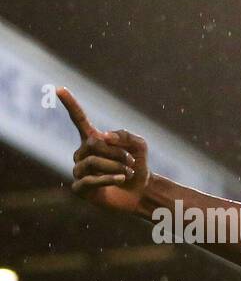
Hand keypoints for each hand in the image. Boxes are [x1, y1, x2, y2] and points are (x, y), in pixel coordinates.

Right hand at [57, 87, 151, 215]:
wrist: (142, 192)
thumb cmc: (137, 167)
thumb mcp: (139, 146)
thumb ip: (124, 135)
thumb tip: (103, 136)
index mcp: (92, 140)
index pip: (79, 119)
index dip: (70, 104)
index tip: (59, 88)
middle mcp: (81, 154)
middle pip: (93, 144)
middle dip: (117, 152)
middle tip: (131, 162)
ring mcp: (79, 171)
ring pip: (93, 162)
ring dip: (116, 167)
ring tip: (128, 173)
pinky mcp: (80, 189)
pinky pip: (91, 180)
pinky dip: (109, 179)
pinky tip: (120, 179)